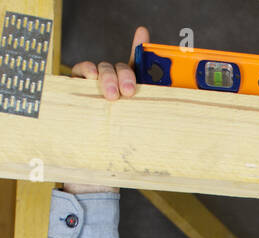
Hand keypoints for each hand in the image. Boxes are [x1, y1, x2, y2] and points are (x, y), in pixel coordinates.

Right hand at [61, 26, 149, 193]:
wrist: (92, 184)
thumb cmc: (118, 163)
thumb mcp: (141, 141)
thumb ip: (151, 127)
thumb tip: (183, 126)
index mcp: (129, 99)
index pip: (135, 68)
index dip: (138, 47)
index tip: (143, 32)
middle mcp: (111, 91)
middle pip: (118, 67)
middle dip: (125, 74)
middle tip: (129, 94)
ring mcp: (91, 92)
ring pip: (99, 68)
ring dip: (106, 77)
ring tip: (111, 97)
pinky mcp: (74, 97)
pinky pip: (76, 75)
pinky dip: (82, 74)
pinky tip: (87, 81)